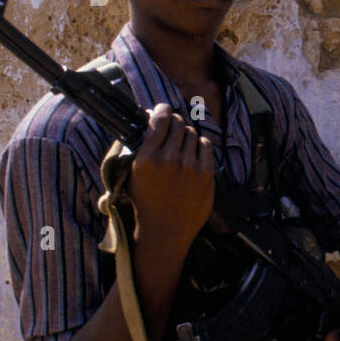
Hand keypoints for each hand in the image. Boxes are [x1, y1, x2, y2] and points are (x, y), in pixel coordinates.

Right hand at [128, 103, 214, 250]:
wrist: (165, 231)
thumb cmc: (146, 202)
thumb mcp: (133, 173)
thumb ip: (142, 146)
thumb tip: (152, 118)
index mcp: (146, 158)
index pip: (160, 119)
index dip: (163, 110)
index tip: (164, 109)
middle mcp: (168, 160)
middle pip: (178, 124)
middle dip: (175, 123)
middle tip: (173, 129)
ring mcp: (189, 168)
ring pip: (192, 133)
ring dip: (187, 136)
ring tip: (181, 146)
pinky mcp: (206, 175)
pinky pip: (206, 145)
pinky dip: (200, 146)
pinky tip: (194, 153)